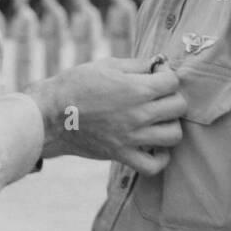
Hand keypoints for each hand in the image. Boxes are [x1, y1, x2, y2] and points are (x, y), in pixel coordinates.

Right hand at [27, 56, 185, 175]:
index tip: (155, 75)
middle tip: (157, 95)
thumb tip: (158, 64)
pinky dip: (160, 158)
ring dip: (169, 125)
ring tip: (157, 119)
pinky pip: (154, 166)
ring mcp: (132, 137)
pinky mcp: (122, 154)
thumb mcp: (107, 65)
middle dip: (171, 97)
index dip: (167, 75)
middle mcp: (139, 114)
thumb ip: (137, 65)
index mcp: (136, 89)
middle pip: (178, 107)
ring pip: (174, 135)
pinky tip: (154, 145)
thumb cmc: (76, 84)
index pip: (173, 82)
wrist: (51, 115)